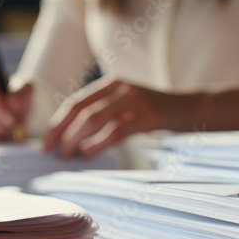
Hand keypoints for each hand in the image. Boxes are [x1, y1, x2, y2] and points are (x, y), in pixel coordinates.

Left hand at [43, 77, 197, 158]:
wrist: (191, 107)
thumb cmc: (156, 112)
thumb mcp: (128, 104)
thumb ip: (105, 112)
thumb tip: (75, 136)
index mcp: (112, 83)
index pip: (76, 101)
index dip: (58, 121)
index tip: (47, 140)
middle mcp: (121, 88)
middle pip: (80, 109)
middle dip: (61, 131)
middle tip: (51, 150)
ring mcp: (135, 100)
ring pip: (94, 119)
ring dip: (76, 139)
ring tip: (67, 155)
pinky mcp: (148, 115)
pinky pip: (116, 130)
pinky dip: (98, 143)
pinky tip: (88, 153)